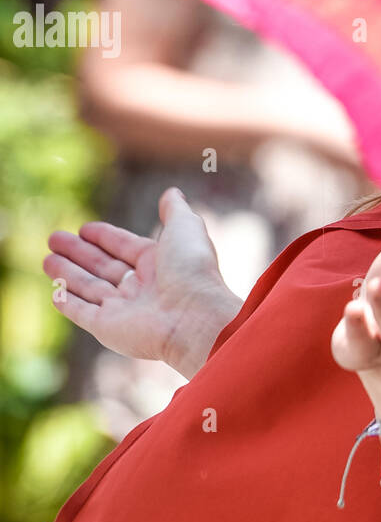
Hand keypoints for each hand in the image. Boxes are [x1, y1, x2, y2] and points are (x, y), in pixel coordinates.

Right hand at [43, 187, 240, 373]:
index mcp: (158, 264)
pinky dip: (68, 304)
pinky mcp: (108, 329)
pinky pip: (83, 314)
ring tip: (46, 259)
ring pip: (89, 288)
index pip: (124, 247)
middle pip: (102, 266)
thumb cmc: (192, 270)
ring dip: (67, 273)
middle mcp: (141, 288)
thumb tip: (172, 192)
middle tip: (54, 238)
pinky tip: (54, 292)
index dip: (104, 237)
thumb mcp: (186, 228)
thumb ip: (175, 210)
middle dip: (78, 252)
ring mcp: (123, 310)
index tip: (84, 228)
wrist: (194, 318)